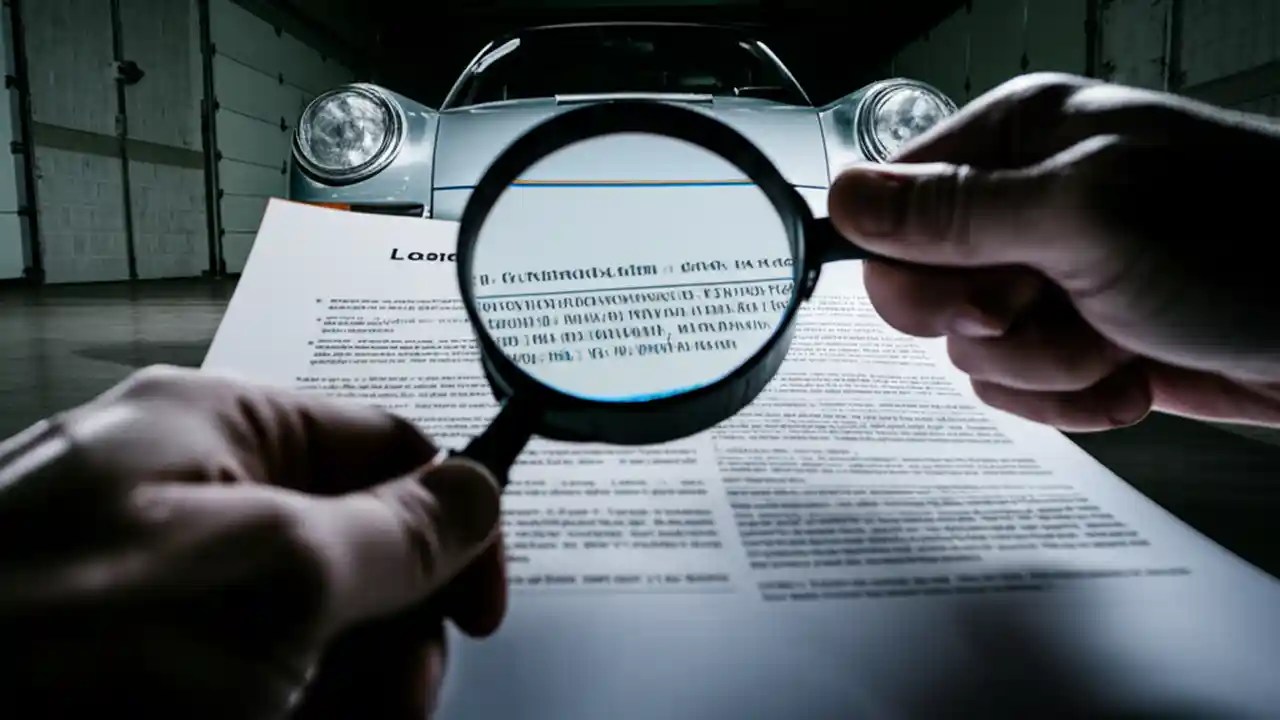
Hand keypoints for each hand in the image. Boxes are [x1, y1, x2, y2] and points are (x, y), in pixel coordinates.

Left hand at [0, 365, 504, 718]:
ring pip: (308, 632)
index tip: (481, 616)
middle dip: (392, 636)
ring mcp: (161, 584)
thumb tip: (481, 489)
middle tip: (389, 707)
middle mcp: (191, 495)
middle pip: (355, 552)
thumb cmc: (60, 644)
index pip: (389, 447)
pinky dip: (285, 715)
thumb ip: (393, 533)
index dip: (455, 525)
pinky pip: (252, 681)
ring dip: (344, 694)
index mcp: (220, 429)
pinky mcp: (137, 664)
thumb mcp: (270, 578)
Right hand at [830, 72, 1279, 430]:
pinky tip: (1130, 371)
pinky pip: (1020, 389)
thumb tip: (845, 199)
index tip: (982, 295)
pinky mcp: (1078, 339)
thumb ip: (954, 212)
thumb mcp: (1088, 218)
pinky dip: (1074, 398)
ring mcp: (1053, 277)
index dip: (916, 268)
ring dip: (1047, 367)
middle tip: (1046, 308)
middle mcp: (1027, 206)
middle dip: (990, 325)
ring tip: (1117, 339)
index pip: (893, 207)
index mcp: (1018, 141)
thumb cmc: (1250, 249)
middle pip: (922, 289)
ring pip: (973, 351)